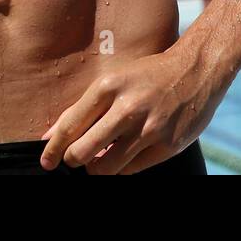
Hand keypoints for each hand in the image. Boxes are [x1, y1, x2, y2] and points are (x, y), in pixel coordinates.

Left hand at [39, 40, 227, 174]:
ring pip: (105, 167)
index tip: (46, 161)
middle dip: (73, 160)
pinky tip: (121, 157)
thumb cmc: (148, 75)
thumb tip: (51, 136)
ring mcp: (148, 129)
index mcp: (108, 87)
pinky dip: (120, 168)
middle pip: (82, 151)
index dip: (53, 149)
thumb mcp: (113, 81)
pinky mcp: (166, 145)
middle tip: (74, 159)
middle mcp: (126, 108)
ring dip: (96, 168)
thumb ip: (83, 108)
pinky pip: (131, 170)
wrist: (195, 70)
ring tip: (98, 160)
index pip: (70, 125)